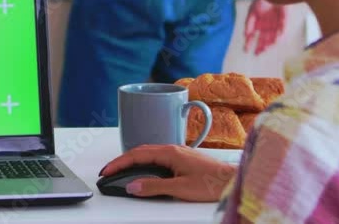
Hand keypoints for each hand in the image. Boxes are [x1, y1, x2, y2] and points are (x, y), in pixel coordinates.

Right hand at [99, 145, 236, 201]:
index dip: (119, 163)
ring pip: (148, 153)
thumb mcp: (180, 189)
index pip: (136, 155)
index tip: (106, 172)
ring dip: (132, 161)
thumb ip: (154, 187)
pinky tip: (142, 170)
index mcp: (169, 152)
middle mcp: (171, 149)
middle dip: (121, 161)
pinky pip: (156, 157)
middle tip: (108, 172)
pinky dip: (143, 162)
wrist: (232, 180)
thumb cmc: (212, 183)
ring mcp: (177, 152)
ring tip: (120, 171)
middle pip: (139, 151)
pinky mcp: (182, 159)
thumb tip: (133, 186)